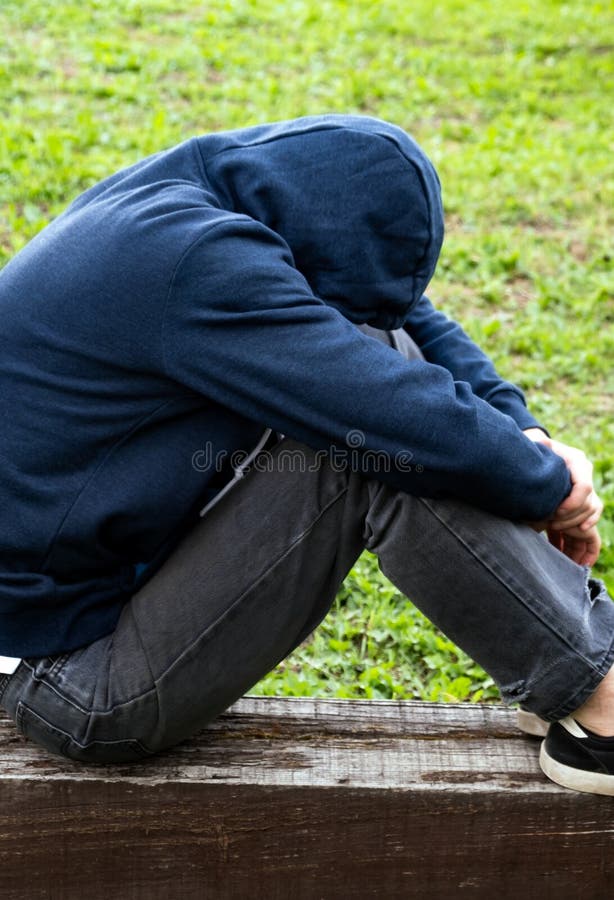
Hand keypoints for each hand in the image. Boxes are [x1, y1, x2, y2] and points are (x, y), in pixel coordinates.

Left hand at [524, 428, 603, 564]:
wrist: (537, 449)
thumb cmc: (534, 448)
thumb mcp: (535, 446)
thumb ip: (539, 445)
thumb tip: (541, 442)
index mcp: (576, 461)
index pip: (584, 486)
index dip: (572, 503)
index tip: (555, 512)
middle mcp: (585, 472)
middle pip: (588, 501)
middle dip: (570, 516)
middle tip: (550, 522)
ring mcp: (586, 483)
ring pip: (591, 509)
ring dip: (575, 522)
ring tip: (553, 527)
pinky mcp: (583, 494)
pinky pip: (593, 511)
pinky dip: (588, 522)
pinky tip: (580, 531)